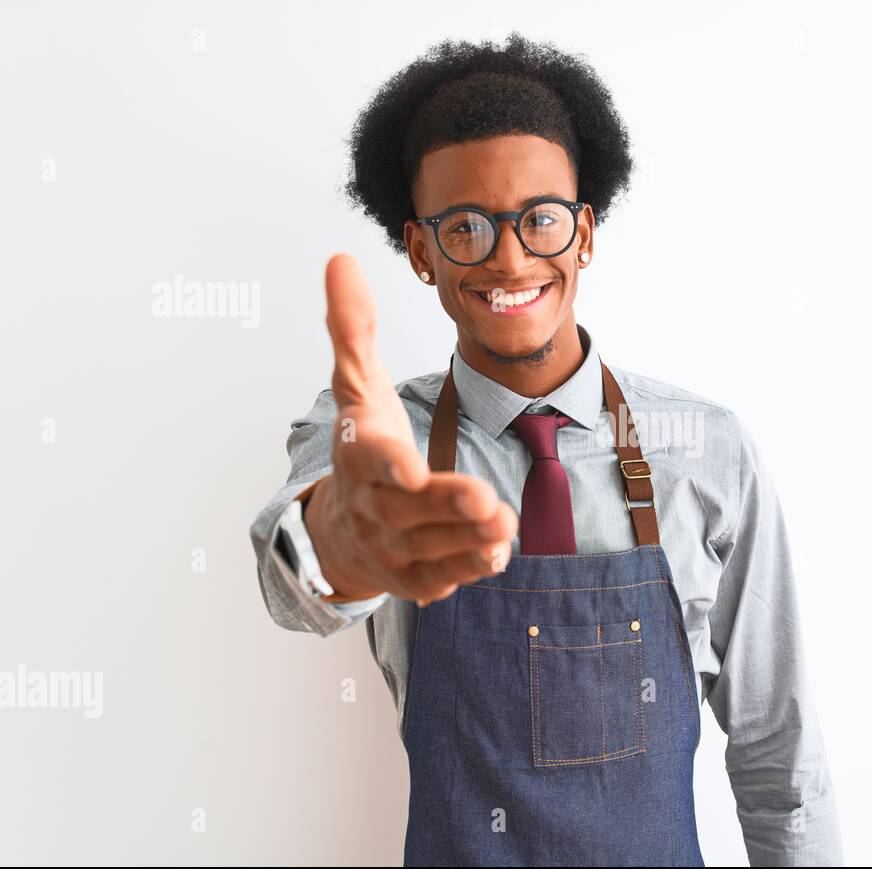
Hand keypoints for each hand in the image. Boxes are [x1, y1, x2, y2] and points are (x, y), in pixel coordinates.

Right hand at [303, 253, 517, 605]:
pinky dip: (468, 568)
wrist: (341, 527)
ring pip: (432, 548)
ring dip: (468, 541)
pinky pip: (442, 577)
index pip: (373, 461)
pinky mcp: (413, 577)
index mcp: (360, 455)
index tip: (411, 472)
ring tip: (505, 525)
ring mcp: (392, 545)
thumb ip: (354, 329)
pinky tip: (497, 553)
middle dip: (448, 508)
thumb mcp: (357, 388)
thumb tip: (340, 260)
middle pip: (410, 511)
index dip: (391, 468)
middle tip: (489, 503)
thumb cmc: (362, 447)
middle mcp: (374, 505)